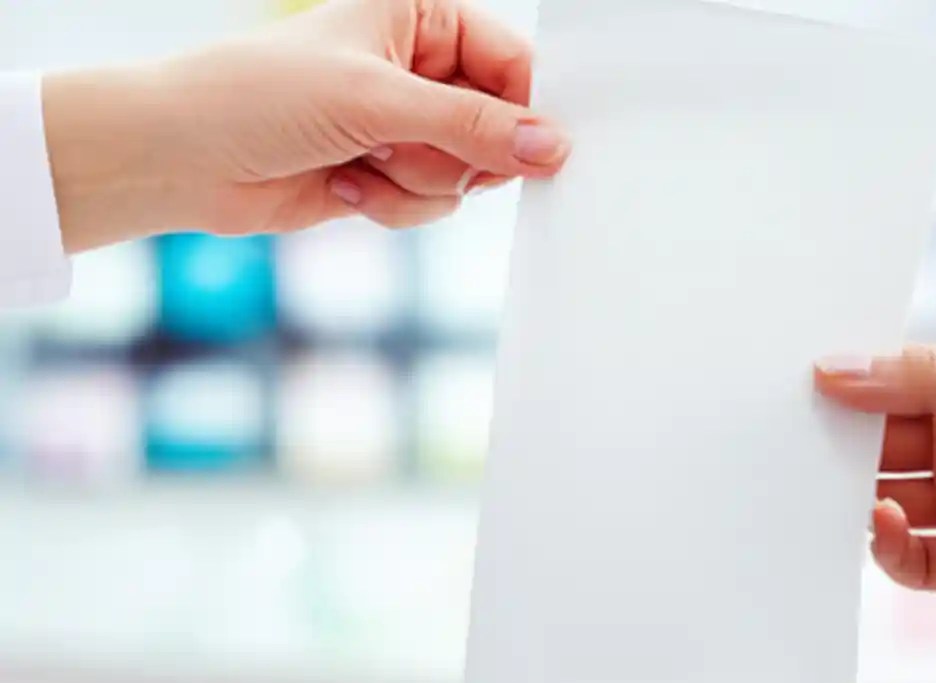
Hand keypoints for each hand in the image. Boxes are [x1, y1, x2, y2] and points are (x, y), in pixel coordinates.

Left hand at [43, 0, 569, 250]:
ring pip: (465, 175)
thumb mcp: (378, 101)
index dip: (525, 111)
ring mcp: (404, 125)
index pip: (511, 63)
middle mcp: (419, 67)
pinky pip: (433, 204)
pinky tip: (344, 182)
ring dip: (415, 182)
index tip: (537, 152)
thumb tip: (549, 146)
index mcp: (422, 16)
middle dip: (450, 152)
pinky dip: (392, 204)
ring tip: (360, 160)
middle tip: (403, 145)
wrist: (182, 160)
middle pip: (496, 127)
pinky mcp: (388, 173)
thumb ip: (471, 126)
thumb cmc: (258, 97)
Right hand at [815, 345, 935, 648]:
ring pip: (883, 502)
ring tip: (833, 488)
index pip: (894, 385)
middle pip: (879, 445)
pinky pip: (911, 561)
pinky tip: (886, 525)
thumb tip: (838, 367)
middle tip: (797, 438)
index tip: (802, 381)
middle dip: (840, 442)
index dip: (851, 383)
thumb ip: (926, 375)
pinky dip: (886, 547)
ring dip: (852, 496)